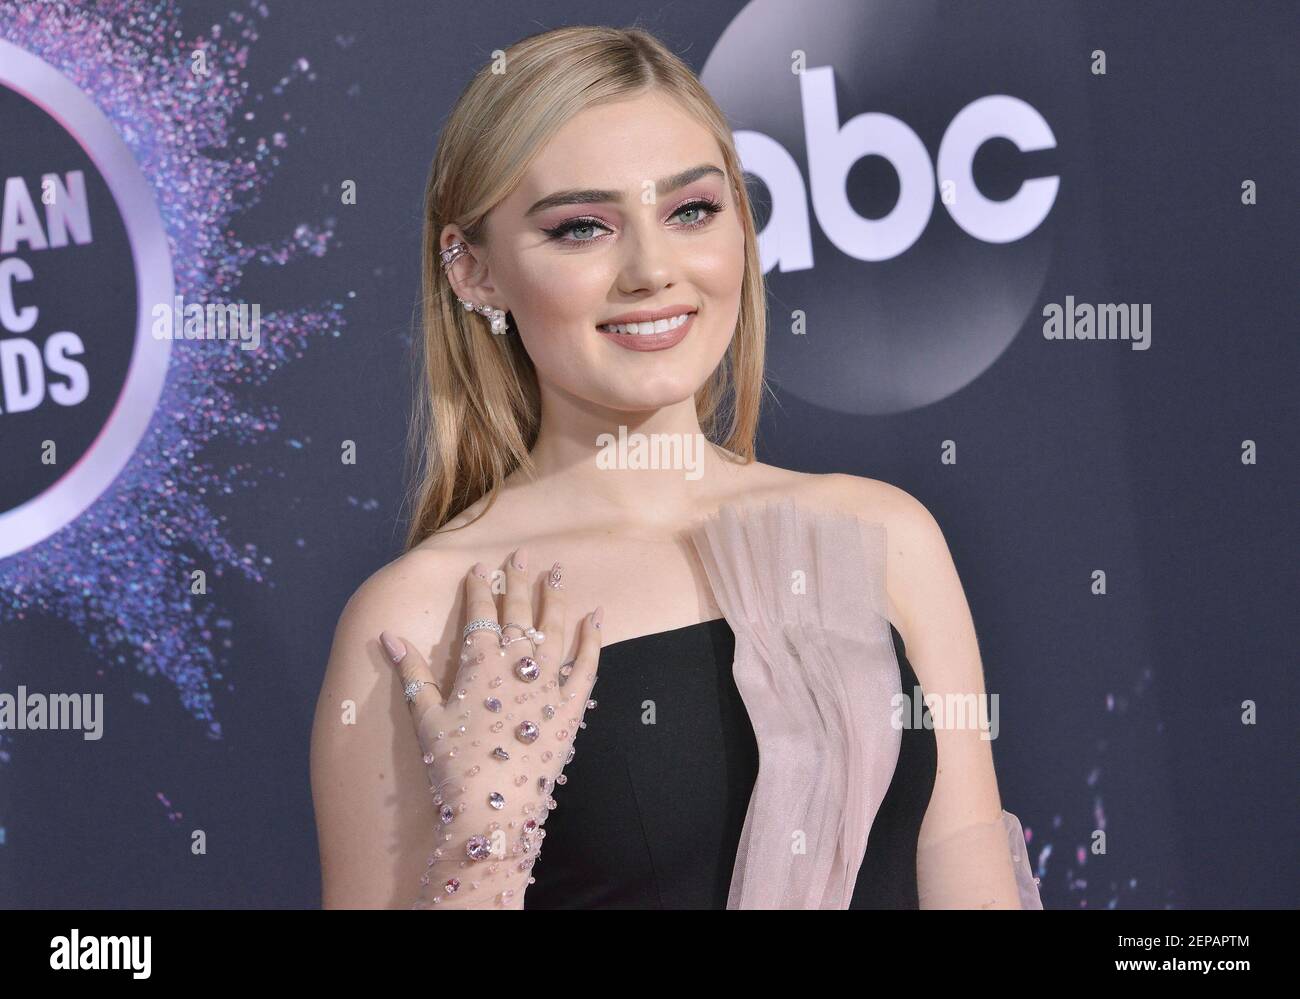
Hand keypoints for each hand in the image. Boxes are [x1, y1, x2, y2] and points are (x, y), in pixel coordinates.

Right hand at [380, 553, 602, 908]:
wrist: (492, 809)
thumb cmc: (453, 766)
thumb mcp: (426, 718)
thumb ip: (411, 673)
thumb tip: (388, 636)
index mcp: (478, 664)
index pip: (480, 614)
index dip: (480, 588)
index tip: (481, 566)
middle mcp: (515, 664)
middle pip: (518, 613)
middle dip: (519, 581)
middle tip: (524, 554)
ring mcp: (547, 684)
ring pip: (554, 629)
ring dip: (555, 598)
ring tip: (558, 572)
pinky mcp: (571, 706)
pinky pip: (587, 664)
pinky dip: (592, 639)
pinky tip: (596, 617)